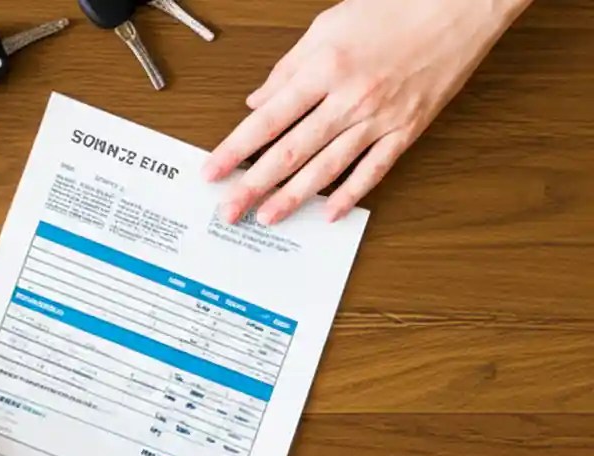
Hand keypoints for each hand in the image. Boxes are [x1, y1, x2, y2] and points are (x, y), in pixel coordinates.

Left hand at [203, 0, 532, 224]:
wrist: (459, 5)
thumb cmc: (396, 7)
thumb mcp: (328, 25)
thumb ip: (288, 68)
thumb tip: (258, 102)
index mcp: (324, 69)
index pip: (268, 120)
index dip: (235, 150)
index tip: (212, 171)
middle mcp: (350, 98)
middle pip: (291, 151)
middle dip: (254, 185)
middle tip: (230, 209)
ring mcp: (379, 118)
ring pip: (327, 167)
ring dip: (293, 197)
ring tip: (267, 216)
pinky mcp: (407, 129)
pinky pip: (373, 169)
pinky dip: (350, 193)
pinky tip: (329, 212)